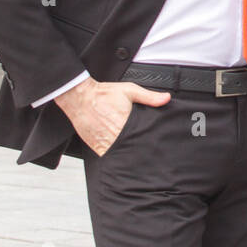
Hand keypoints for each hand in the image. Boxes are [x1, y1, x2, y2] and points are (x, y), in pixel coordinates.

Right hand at [55, 77, 170, 155]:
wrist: (80, 97)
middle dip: (138, 149)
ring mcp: (103, 142)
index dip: (148, 143)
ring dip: (125, 153)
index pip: (141, 138)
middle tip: (146, 148)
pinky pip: (106, 155)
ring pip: (118, 155)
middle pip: (130, 149)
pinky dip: (113, 155)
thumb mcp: (129, 91)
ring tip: (133, 151)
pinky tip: (119, 151)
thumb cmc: (103, 94)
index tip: (154, 145)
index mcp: (125, 123)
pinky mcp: (94, 145)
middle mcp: (114, 135)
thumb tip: (166, 98)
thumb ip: (149, 97)